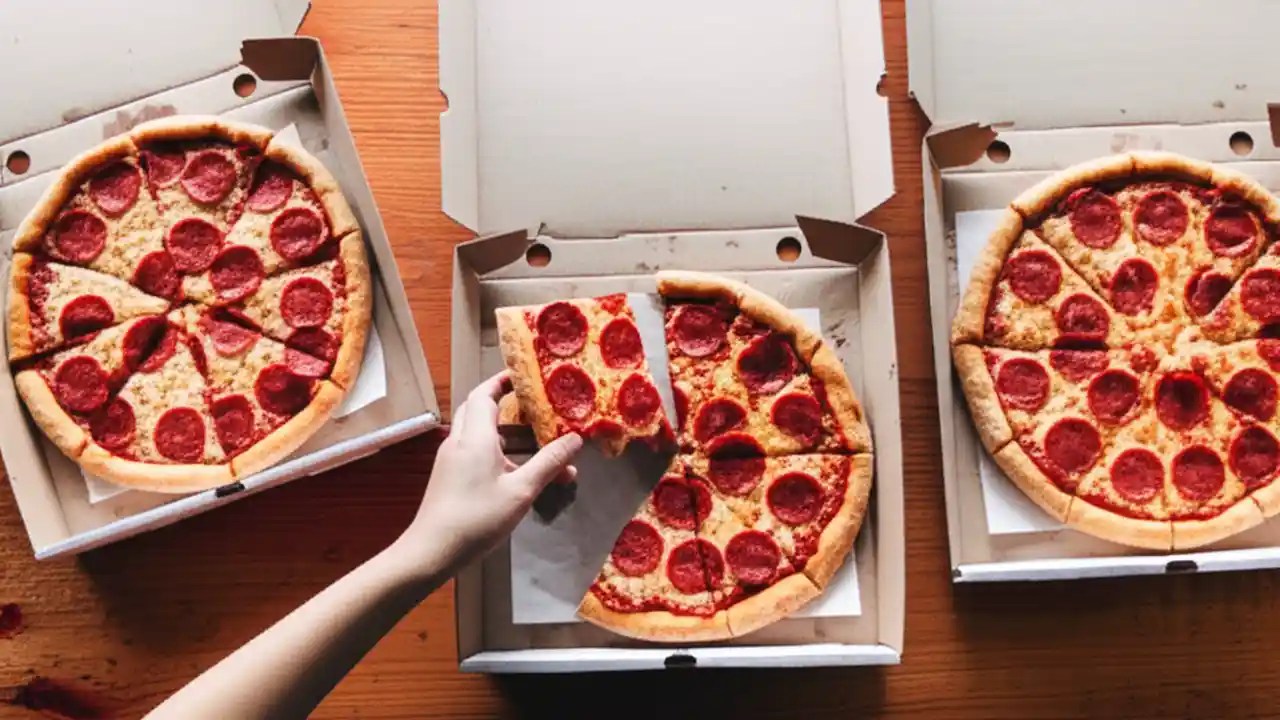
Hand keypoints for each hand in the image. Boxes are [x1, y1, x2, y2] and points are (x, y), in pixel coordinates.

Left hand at [395, 371, 582, 574]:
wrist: (431, 551)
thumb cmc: (477, 518)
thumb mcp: (521, 491)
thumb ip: (549, 463)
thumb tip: (575, 439)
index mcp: (475, 436)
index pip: (486, 393)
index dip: (504, 380)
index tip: (526, 374)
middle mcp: (461, 441)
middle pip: (483, 410)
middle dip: (511, 406)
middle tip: (539, 405)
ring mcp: (454, 461)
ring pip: (485, 437)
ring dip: (514, 439)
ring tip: (547, 449)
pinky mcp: (453, 478)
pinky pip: (480, 456)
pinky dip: (504, 457)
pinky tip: (528, 476)